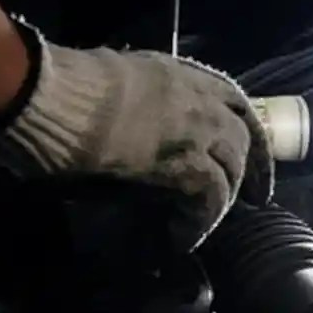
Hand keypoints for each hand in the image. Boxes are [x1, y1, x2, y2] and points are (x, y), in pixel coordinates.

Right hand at [0, 24, 272, 252]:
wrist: (59, 99)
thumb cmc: (69, 88)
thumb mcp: (117, 83)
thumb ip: (141, 105)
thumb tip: (141, 135)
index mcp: (181, 73)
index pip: (233, 98)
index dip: (246, 127)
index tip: (252, 147)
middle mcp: (199, 98)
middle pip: (242, 136)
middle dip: (252, 168)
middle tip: (253, 197)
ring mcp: (198, 130)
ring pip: (232, 169)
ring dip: (222, 201)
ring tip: (203, 225)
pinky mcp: (187, 166)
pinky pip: (210, 200)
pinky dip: (198, 223)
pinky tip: (180, 239)